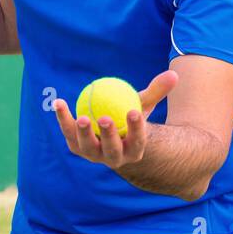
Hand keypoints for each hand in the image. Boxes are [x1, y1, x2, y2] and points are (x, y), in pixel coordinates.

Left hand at [52, 69, 178, 168]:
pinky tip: (59, 103)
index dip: (136, 129)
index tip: (133, 112)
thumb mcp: (143, 103)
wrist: (112, 132)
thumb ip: (157, 91)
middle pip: (112, 151)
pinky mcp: (77, 148)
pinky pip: (69, 133)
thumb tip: (173, 75)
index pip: (138, 141)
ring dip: (83, 133)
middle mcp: (114, 158)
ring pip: (87, 148)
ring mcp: (94, 155)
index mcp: (135, 150)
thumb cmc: (130, 114)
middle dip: (109, 137)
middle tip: (105, 118)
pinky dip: (63, 118)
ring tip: (81, 117)